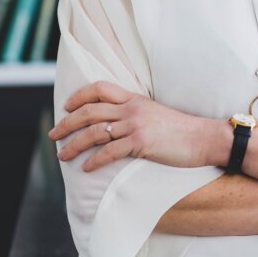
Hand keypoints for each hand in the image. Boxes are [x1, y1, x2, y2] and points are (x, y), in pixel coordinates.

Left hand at [48, 80, 205, 171]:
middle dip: (67, 123)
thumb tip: (114, 125)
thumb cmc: (182, 130)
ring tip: (62, 155)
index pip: (100, 88)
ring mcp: (136, 125)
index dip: (79, 97)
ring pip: (94, 132)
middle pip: (89, 111)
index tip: (66, 107)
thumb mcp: (155, 113)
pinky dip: (94, 161)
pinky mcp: (141, 143)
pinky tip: (86, 168)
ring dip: (74, 144)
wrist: (204, 138)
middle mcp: (132, 108)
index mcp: (135, 98)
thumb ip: (135, 114)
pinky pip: (110, 152)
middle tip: (53, 134)